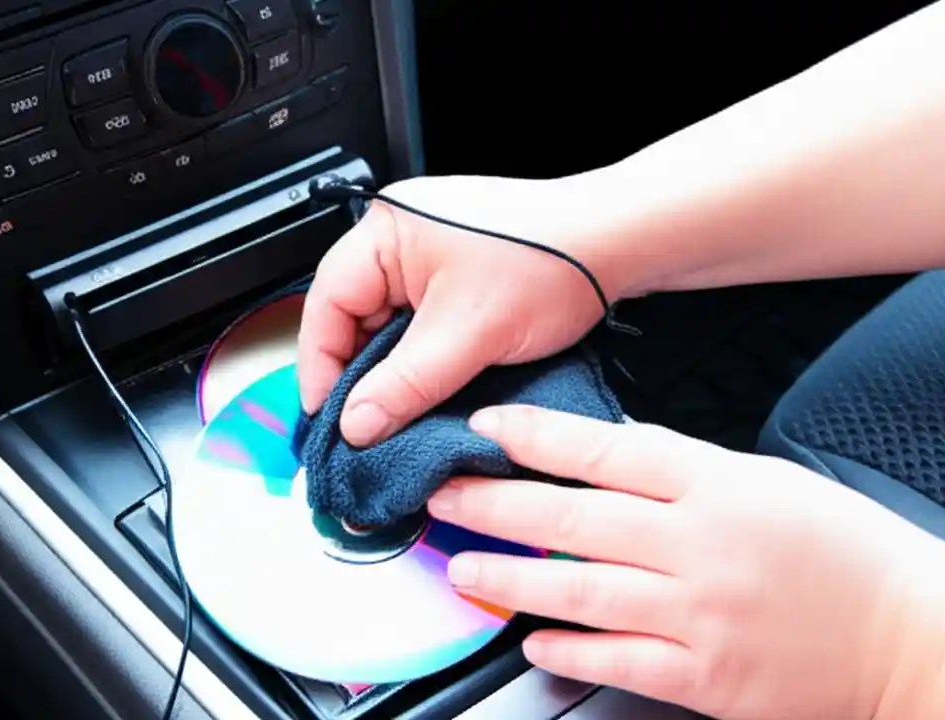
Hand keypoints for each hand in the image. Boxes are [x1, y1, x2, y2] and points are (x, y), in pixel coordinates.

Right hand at [297, 174, 610, 445]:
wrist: (623, 241)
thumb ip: (405, 385)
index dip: (321, 366)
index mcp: (387, 230)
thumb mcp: (468, 334)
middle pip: (354, 318)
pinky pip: (422, 323)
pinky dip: (423, 359)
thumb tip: (356, 425)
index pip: (326, 304)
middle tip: (362, 426)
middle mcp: (402, 237)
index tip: (328, 417)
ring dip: (396, 370)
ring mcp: (432, 254)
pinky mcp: (460, 273)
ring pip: (390, 326)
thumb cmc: (554, 257)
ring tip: (400, 414)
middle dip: (360, 374)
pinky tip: (432, 389)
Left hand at [427, 405, 944, 719]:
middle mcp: (704, 547)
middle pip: (578, 519)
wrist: (910, 635)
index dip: (538, 436)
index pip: (610, 450)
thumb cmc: (845, 552)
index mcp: (721, 486)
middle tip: (445, 495)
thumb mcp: (768, 480)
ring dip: (511, 579)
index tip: (487, 427)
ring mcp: (703, 615)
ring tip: (463, 568)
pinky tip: (530, 639)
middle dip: (497, 505)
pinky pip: (620, 661)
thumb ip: (684, 470)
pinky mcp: (708, 677)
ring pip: (584, 591)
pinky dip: (569, 649)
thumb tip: (605, 455)